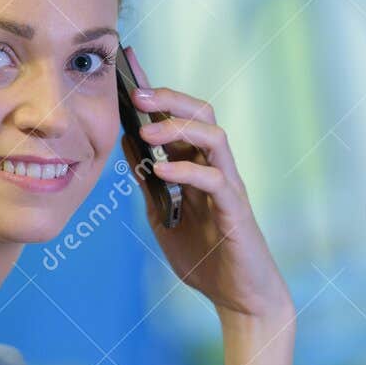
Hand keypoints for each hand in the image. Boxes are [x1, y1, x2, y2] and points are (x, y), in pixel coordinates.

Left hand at [120, 48, 292, 323]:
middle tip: (134, 94)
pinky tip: (161, 170)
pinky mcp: (235, 210)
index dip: (155, 90)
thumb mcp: (164, 215)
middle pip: (201, 114)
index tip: (126, 66)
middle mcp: (216, 169)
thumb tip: (127, 144)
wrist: (238, 298)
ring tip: (147, 130)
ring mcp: (228, 187)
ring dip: (178, 127)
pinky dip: (186, 170)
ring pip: (213, 136)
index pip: (178, 118)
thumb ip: (149, 182)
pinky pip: (214, 179)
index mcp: (197, 167)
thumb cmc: (205, 258)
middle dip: (168, 98)